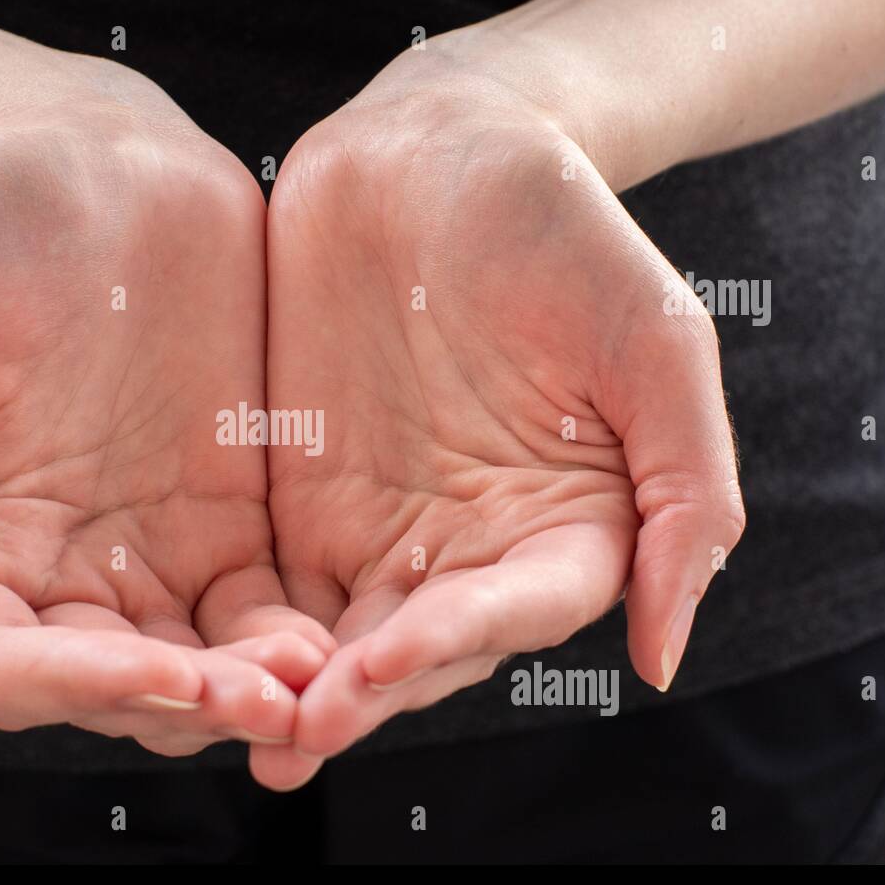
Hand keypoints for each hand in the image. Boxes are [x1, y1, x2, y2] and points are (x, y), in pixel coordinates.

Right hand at [0, 66, 331, 773]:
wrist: (95, 167)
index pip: (11, 671)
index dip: (81, 691)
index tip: (165, 675)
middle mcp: (59, 577)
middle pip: (121, 692)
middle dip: (190, 709)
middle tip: (271, 703)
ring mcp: (153, 557)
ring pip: (202, 671)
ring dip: (254, 693)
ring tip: (314, 680)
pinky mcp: (233, 524)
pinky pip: (268, 609)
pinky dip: (298, 638)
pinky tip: (339, 638)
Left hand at [258, 40, 743, 785]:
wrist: (438, 151)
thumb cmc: (563, 230)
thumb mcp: (655, 345)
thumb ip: (686, 499)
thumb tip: (666, 659)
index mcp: (566, 528)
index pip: (513, 614)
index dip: (451, 644)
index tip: (379, 665)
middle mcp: (474, 548)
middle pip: (420, 648)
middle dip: (359, 693)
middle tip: (293, 733)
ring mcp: (386, 530)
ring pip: (342, 637)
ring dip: (295, 687)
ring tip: (239, 723)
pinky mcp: (307, 502)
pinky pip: (277, 583)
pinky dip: (245, 628)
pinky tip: (198, 656)